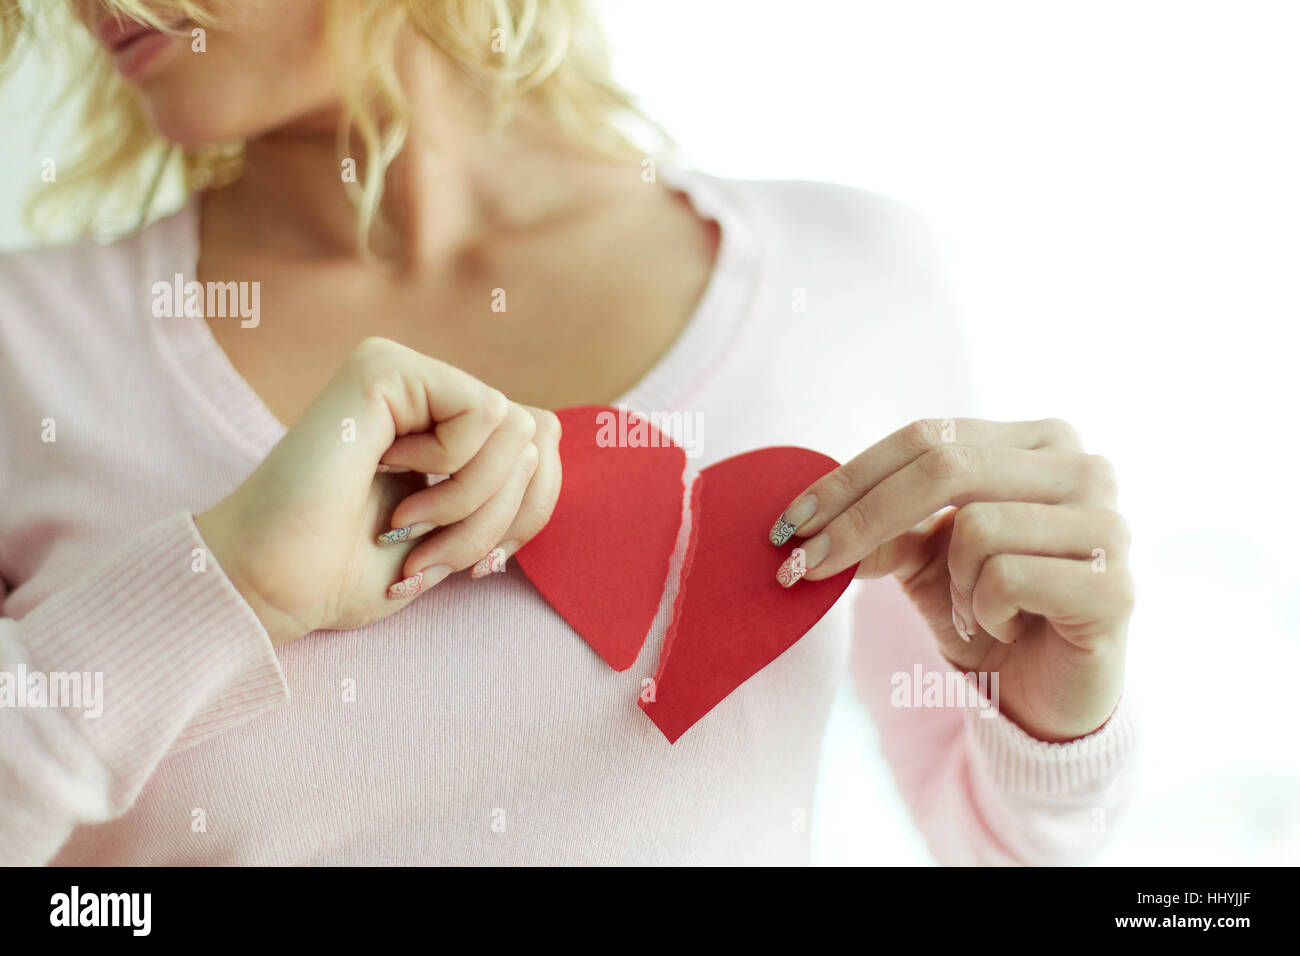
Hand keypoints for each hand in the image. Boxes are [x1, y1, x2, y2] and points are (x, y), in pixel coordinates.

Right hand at [195, 337, 560, 645]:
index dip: (527, 515)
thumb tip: (551, 426)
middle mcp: (426, 391)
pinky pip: (487, 413)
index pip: (544, 445)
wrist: (270, 587)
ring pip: (520, 431)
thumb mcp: (458, 533)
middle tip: (428, 552)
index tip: (474, 564)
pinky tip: (390, 479)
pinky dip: (454, 472)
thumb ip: (507, 482)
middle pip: (540, 438)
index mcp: (442, 428)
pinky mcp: (385, 366)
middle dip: (499, 519)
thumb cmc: (349, 571)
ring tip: (405, 526)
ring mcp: (405, 372)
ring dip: (472, 506)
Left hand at [770, 418, 1132, 740]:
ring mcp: (1109, 523)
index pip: (927, 435)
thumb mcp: (924, 559)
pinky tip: (1008, 629)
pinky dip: (985, 612)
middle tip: (804, 565)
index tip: (790, 521)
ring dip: (953, 583)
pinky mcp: (1115, 586)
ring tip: (977, 611)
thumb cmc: (989, 613)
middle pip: (944, 464)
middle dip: (860, 518)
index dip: (850, 477)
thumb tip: (814, 519)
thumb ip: (882, 524)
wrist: (1047, 696)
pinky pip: (1007, 577)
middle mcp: (1084, 466)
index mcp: (1039, 442)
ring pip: (976, 526)